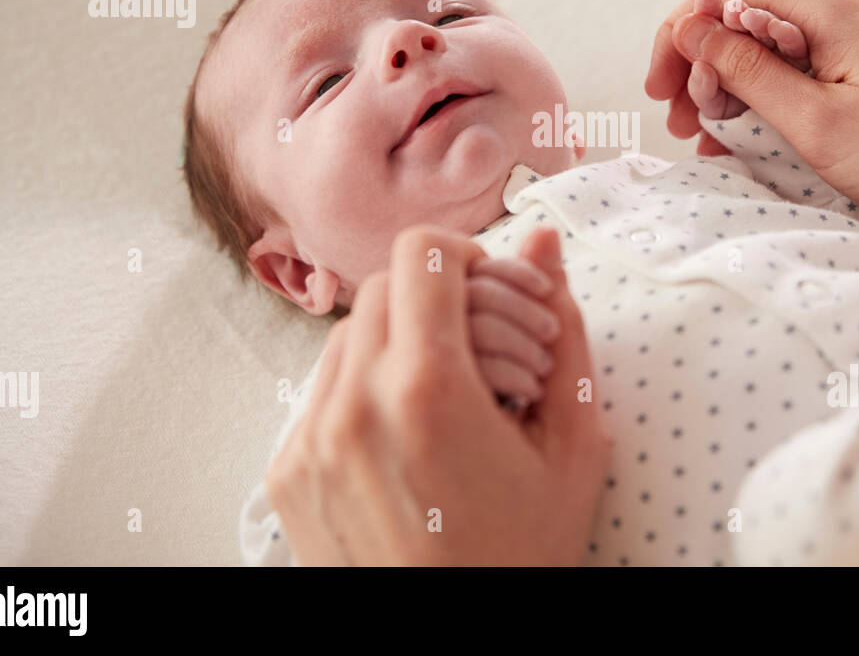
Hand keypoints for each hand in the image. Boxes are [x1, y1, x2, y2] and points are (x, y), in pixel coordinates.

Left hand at [266, 225, 610, 564]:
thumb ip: (561, 330)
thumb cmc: (524, 556)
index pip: (420, 255)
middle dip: (437, 300)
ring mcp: (308, 443)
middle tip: (486, 346)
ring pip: (347, 337)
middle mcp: (351, 408)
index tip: (493, 291)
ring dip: (400, 344)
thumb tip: (542, 242)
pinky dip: (366, 391)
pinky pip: (322, 393)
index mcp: (426, 392)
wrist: (458, 649)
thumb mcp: (572, 444)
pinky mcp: (287, 474)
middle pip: (382, 289)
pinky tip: (412, 439)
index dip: (465, 256)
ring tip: (452, 399)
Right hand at [646, 0, 858, 221]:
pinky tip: (737, 137)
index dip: (680, 37)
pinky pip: (784, 65)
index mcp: (824, 8)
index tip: (662, 90)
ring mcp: (843, 31)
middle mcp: (832, 6)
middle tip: (681, 124)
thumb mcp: (815, 122)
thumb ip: (748, 72)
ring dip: (721, 87)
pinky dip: (753, 96)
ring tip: (705, 136)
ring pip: (755, 44)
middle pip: (735, 18)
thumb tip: (691, 28)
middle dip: (697, 68)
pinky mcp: (850, 58)